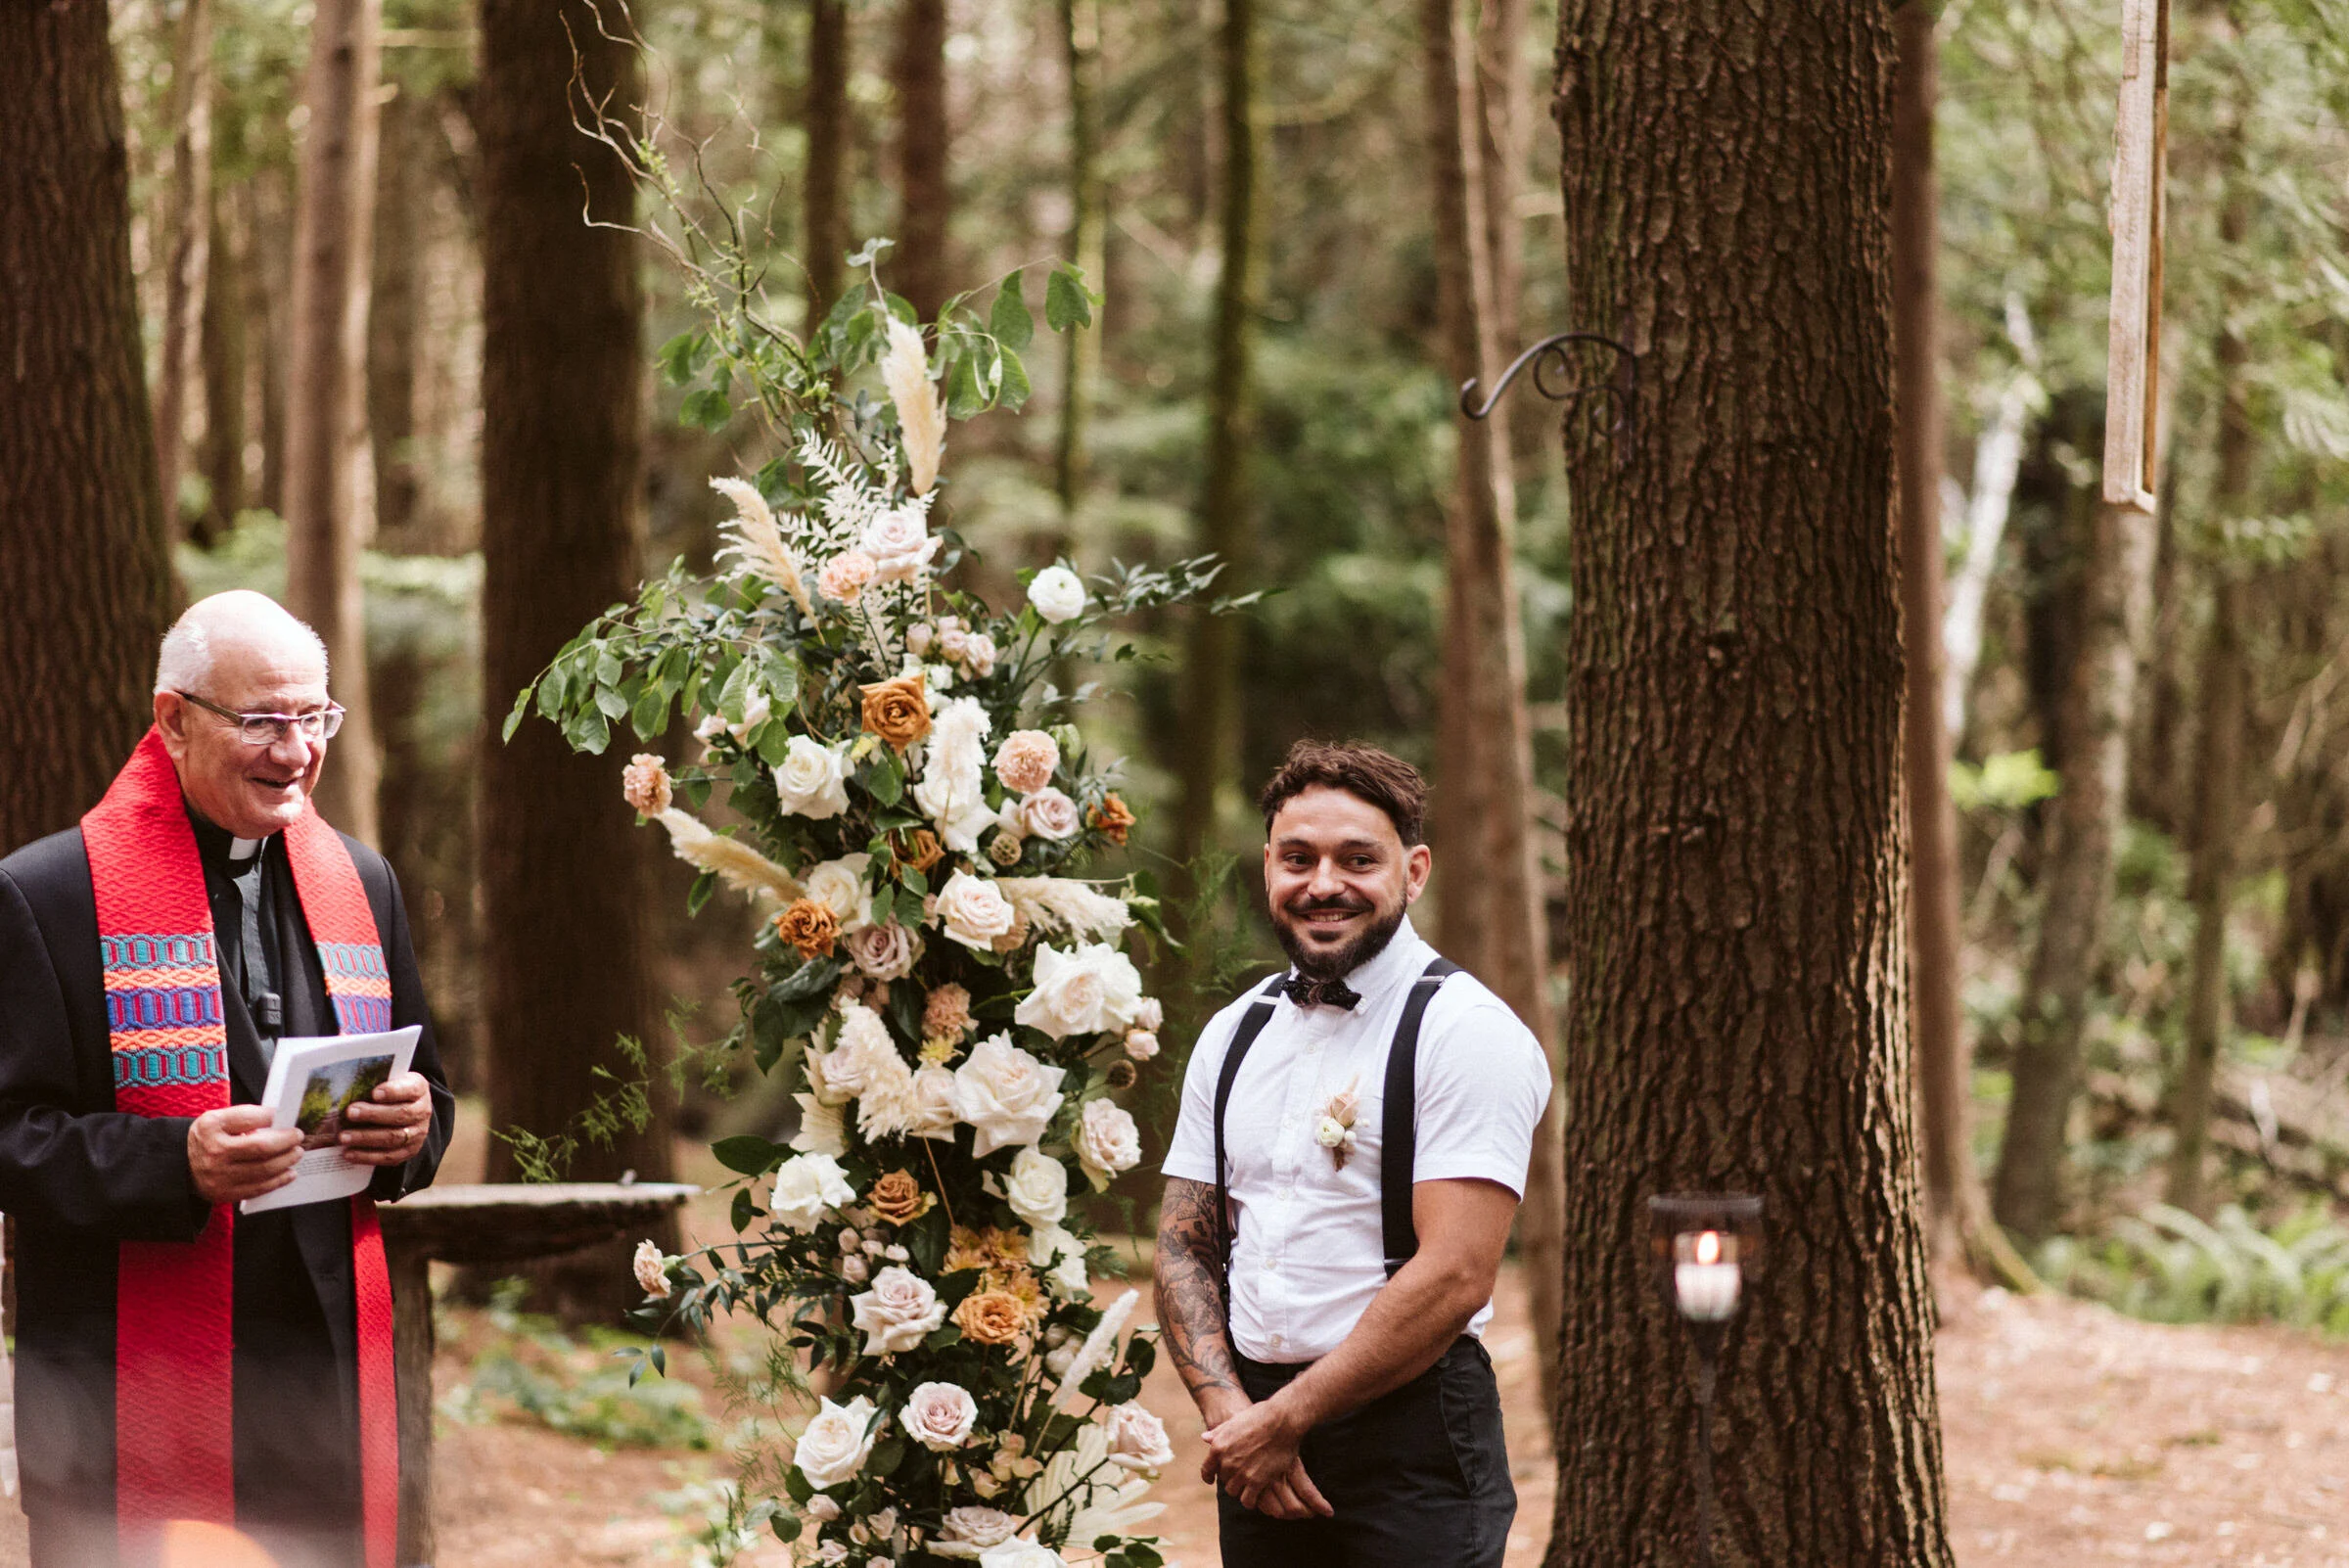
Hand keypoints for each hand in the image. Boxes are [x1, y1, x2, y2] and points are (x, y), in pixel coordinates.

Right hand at [188, 1106, 301, 1204]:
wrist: (181, 1165)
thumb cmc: (209, 1137)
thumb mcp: (218, 1118)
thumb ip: (245, 1115)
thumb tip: (276, 1116)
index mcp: (211, 1128)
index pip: (247, 1119)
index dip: (269, 1117)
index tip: (283, 1115)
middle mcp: (213, 1153)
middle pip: (261, 1148)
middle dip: (286, 1142)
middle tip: (298, 1137)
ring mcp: (219, 1177)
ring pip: (263, 1170)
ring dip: (286, 1161)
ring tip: (296, 1153)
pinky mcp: (225, 1194)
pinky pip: (258, 1189)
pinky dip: (278, 1181)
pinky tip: (289, 1173)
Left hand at [338, 1071, 432, 1165]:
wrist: (409, 1111)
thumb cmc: (391, 1093)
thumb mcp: (391, 1080)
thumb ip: (377, 1081)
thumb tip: (347, 1086)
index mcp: (419, 1089)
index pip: (411, 1089)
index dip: (393, 1091)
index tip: (374, 1093)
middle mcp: (422, 1111)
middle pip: (401, 1114)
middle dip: (373, 1114)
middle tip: (350, 1113)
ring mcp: (417, 1133)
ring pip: (394, 1137)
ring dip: (366, 1138)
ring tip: (343, 1137)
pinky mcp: (409, 1151)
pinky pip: (389, 1157)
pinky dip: (367, 1156)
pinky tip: (348, 1153)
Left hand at [1203, 1396, 1331, 1518]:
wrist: (1281, 1422)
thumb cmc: (1259, 1417)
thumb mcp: (1234, 1421)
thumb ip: (1218, 1433)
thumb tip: (1204, 1438)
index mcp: (1218, 1447)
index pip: (1207, 1469)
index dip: (1208, 1476)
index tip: (1211, 1480)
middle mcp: (1227, 1462)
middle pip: (1223, 1479)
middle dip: (1231, 1478)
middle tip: (1241, 1475)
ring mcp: (1242, 1473)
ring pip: (1233, 1491)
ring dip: (1240, 1489)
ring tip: (1248, 1487)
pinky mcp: (1257, 1482)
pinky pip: (1248, 1500)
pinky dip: (1250, 1501)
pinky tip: (1256, 1496)